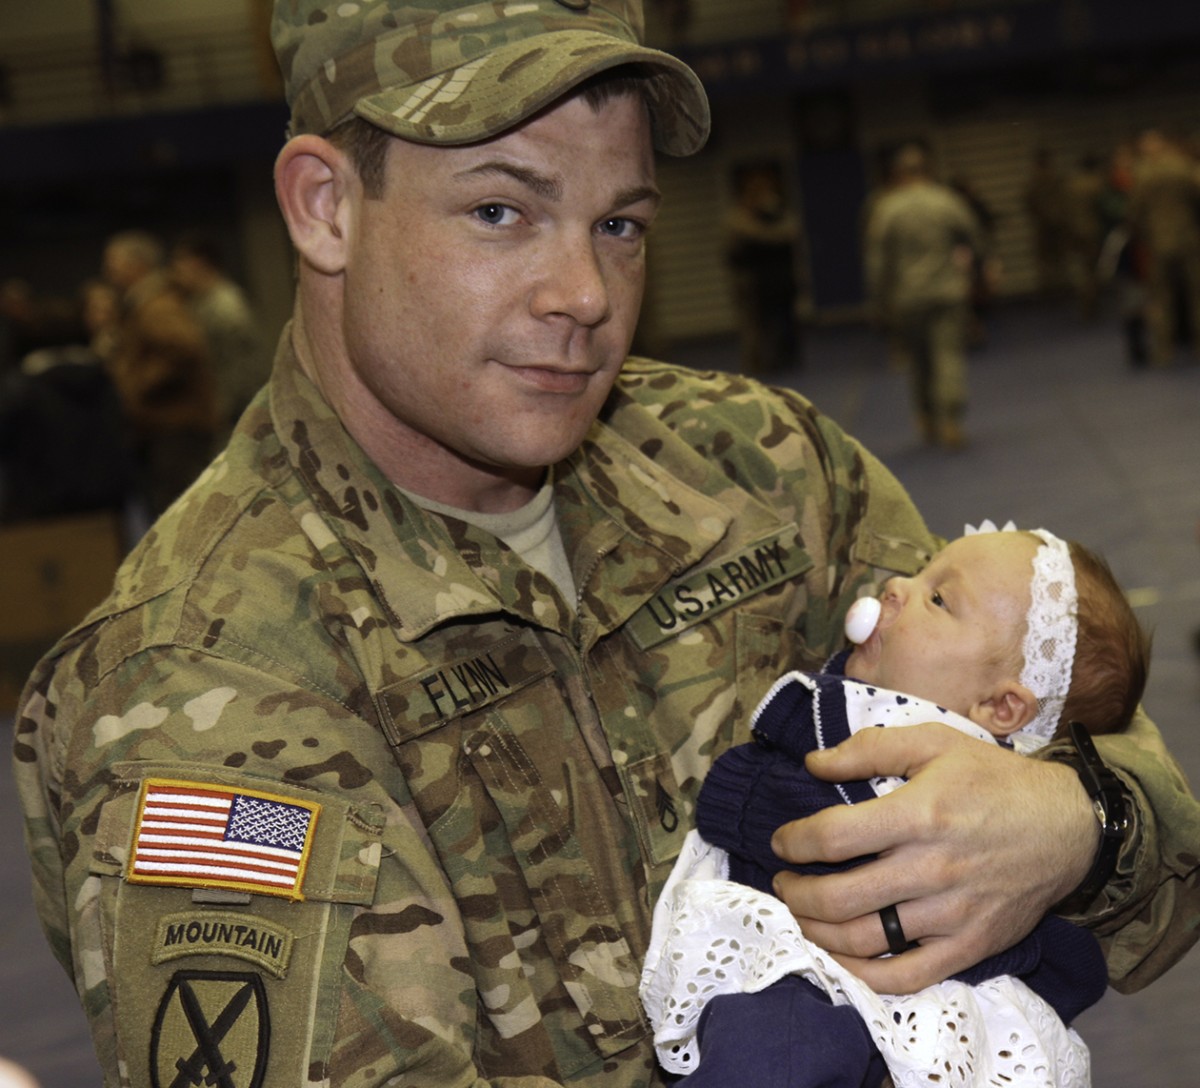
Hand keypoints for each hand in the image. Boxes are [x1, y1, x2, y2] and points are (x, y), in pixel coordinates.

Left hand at [769, 723, 1097, 993]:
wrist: (1068, 825)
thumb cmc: (993, 779)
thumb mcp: (933, 743)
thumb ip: (868, 749)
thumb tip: (812, 763)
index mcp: (919, 814)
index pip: (833, 837)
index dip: (794, 842)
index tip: (781, 842)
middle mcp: (932, 869)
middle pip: (839, 897)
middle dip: (795, 894)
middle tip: (783, 883)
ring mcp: (952, 914)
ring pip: (864, 940)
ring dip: (817, 933)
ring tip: (801, 916)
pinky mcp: (971, 946)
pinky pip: (907, 976)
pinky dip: (864, 976)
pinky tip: (841, 959)